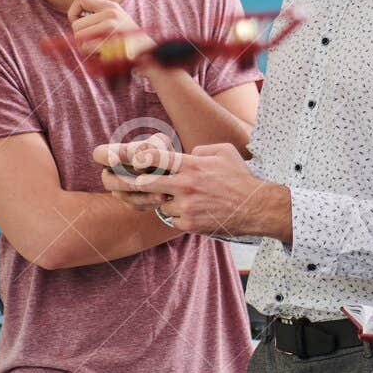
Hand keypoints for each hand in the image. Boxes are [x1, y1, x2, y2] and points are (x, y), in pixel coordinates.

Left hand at [68, 0, 153, 58]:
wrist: (148, 53)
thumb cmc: (129, 39)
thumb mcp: (116, 19)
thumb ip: (98, 16)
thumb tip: (74, 20)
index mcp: (111, 6)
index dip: (74, 12)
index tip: (79, 22)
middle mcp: (111, 14)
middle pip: (76, 25)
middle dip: (80, 37)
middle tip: (93, 43)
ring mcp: (112, 27)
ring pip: (78, 38)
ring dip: (85, 48)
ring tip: (100, 49)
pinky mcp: (110, 42)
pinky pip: (86, 48)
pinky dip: (91, 55)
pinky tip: (104, 54)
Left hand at [91, 142, 291, 240]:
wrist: (255, 207)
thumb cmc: (239, 178)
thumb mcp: (223, 152)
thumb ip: (199, 148)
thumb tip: (186, 152)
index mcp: (191, 164)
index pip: (155, 158)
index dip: (134, 157)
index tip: (118, 156)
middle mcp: (184, 185)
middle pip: (145, 183)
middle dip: (129, 183)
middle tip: (116, 181)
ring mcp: (186, 206)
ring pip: (160, 203)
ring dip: (163, 201)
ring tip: (179, 199)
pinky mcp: (189, 224)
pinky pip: (172, 219)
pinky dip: (177, 216)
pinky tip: (193, 212)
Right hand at [92, 135, 178, 211]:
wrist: (173, 170)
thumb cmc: (163, 152)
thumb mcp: (161, 144)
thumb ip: (151, 147)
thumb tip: (138, 161)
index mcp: (115, 154)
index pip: (99, 154)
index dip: (105, 158)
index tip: (117, 161)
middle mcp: (113, 173)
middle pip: (107, 181)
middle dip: (124, 182)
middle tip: (141, 182)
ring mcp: (120, 190)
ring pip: (122, 196)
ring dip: (141, 195)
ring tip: (161, 193)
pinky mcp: (132, 203)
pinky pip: (136, 205)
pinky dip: (150, 202)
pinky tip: (164, 197)